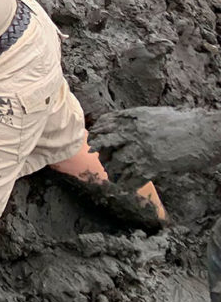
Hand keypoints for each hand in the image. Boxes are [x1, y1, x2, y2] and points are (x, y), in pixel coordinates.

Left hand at [91, 106, 220, 181]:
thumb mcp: (157, 114)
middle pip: (107, 141)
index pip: (107, 122)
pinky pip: (132, 178)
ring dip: (113, 170)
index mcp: (136, 117)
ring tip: (113, 174)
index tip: (95, 138)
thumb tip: (128, 123)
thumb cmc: (186, 123)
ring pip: (117, 162)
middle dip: (101, 150)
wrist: (206, 133)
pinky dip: (127, 184)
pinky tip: (126, 186)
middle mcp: (135, 132)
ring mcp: (142, 149)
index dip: (100, 131)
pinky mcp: (153, 166)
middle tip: (99, 156)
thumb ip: (140, 119)